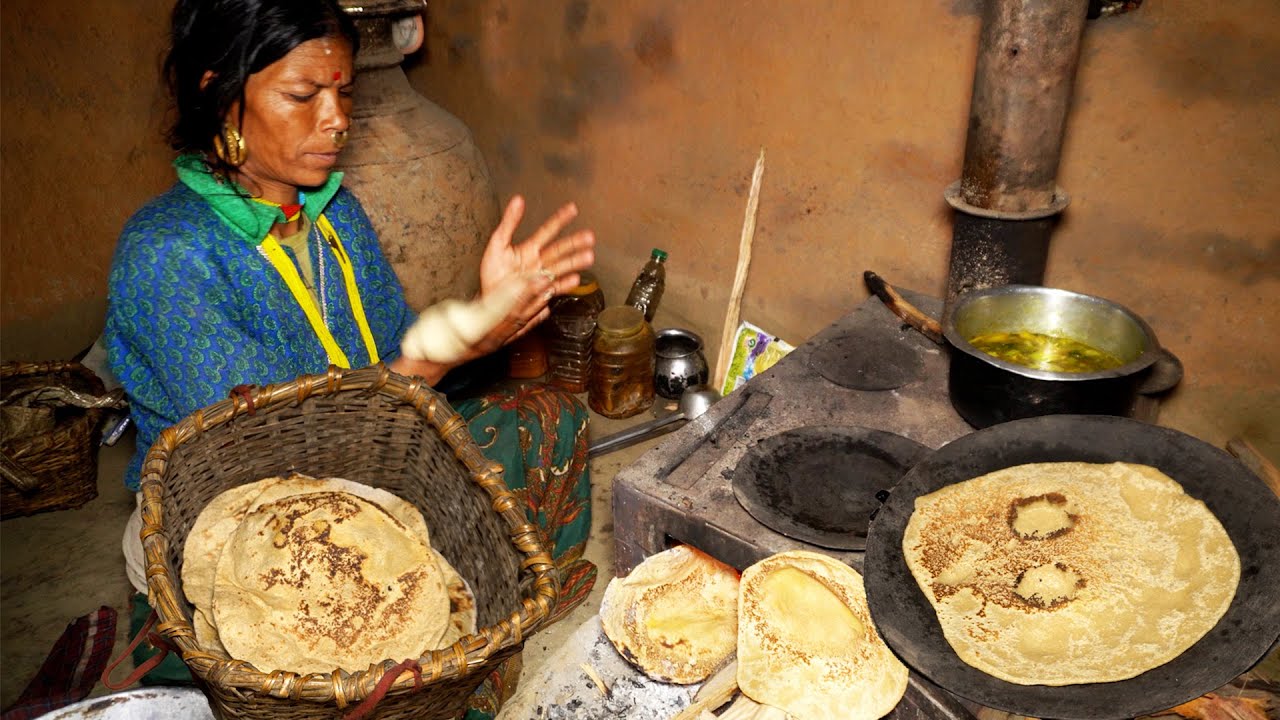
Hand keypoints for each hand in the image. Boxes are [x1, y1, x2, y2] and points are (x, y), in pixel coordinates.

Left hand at [478, 195, 595, 331]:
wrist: (492, 306)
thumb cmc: (493, 278)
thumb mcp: (497, 245)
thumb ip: (509, 222)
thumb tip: (517, 202)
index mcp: (529, 250)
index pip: (547, 231)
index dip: (560, 219)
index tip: (572, 209)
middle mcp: (538, 263)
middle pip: (559, 249)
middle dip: (575, 242)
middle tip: (588, 236)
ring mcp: (542, 278)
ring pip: (561, 267)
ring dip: (575, 262)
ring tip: (588, 256)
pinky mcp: (542, 293)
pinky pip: (556, 287)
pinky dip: (565, 284)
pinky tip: (574, 279)